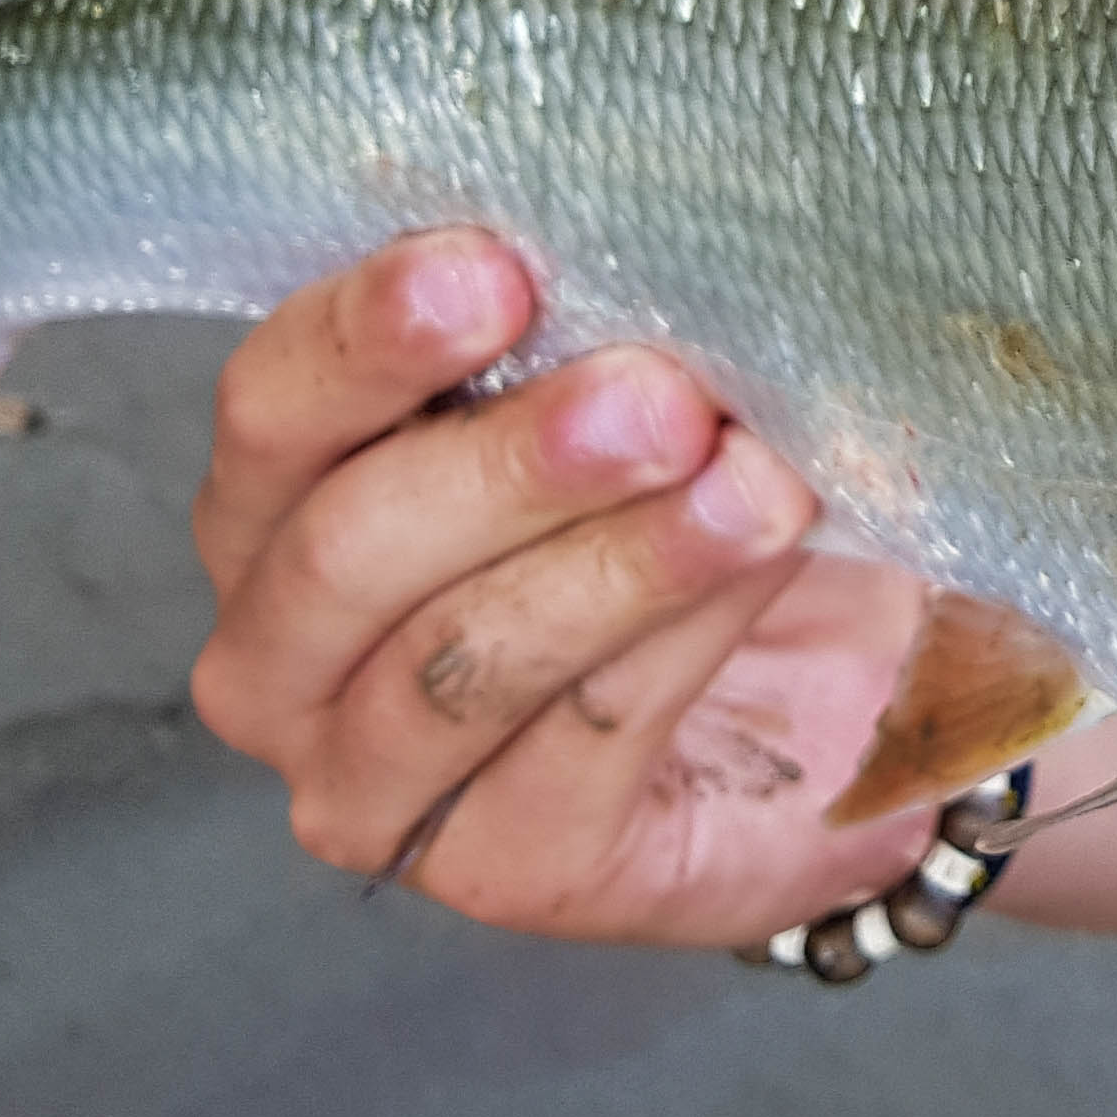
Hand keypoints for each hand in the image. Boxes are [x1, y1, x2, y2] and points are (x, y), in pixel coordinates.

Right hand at [187, 229, 943, 947]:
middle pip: (344, 547)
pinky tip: (763, 559)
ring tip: (751, 484)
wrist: (844, 680)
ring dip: (615, 564)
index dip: (367, 337)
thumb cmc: (698, 503)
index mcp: (281, 499)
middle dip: (508, 464)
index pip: (271, 410)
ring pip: (452, 661)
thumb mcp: (637, 389)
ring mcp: (373, 781)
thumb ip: (586, 328)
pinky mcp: (504, 869)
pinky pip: (576, 745)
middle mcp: (284, 652)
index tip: (497, 269)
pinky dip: (680, 640)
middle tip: (658, 398)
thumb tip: (626, 247)